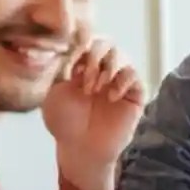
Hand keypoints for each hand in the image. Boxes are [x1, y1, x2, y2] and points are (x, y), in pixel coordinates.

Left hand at [43, 38, 144, 189]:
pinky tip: (111, 97)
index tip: (71, 62)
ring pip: (123, 55)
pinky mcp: (135, 95)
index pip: (87, 41)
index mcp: (82, 65)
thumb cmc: (65, 123)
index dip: (80, 45)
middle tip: (84, 79)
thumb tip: (73, 49)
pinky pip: (135, 76)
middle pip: (107, 43)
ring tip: (95, 89)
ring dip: (107, 68)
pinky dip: (123, 81)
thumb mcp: (55, 92)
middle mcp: (102, 70)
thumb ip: (64, 68)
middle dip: (94, 56)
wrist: (80, 148)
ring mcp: (119, 81)